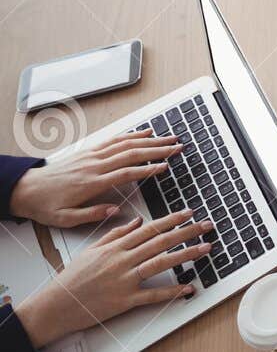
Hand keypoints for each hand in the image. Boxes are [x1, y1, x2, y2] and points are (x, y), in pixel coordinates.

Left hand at [10, 129, 183, 227]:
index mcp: (92, 182)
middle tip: (177, 147)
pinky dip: (132, 135)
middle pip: (132, 154)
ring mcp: (92, 156)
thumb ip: (92, 214)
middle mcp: (94, 165)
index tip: (166, 167)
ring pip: (126, 144)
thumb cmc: (45, 205)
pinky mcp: (89, 152)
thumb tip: (116, 209)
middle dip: (158, 149)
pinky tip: (144, 132)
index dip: (148, 169)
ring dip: (150, 139)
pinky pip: (114, 140)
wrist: (25, 189)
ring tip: (169, 137)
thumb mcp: (66, 218)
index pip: (126, 173)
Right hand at [11, 210, 214, 348]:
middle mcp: (121, 260)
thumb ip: (115, 234)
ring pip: (161, 263)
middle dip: (187, 232)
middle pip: (160, 242)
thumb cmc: (72, 279)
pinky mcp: (125, 300)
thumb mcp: (91, 250)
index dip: (172, 220)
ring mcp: (124, 280)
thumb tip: (137, 221)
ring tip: (205, 248)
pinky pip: (153, 295)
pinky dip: (172, 291)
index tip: (189, 213)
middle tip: (207, 226)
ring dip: (186, 255)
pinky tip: (188, 287)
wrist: (55, 306)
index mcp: (114, 247)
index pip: (149, 229)